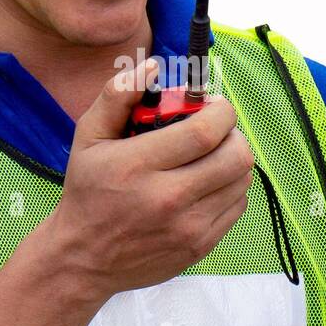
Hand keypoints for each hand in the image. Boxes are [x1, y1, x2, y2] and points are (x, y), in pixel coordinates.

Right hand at [45, 59, 254, 300]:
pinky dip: (228, 188)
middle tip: (214, 130)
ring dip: (231, 159)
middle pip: (235, 156)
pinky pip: (237, 205)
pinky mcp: (200, 246)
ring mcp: (188, 228)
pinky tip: (204, 184)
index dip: (220, 110)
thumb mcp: (88, 136)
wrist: (83, 258)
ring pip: (241, 180)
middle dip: (232, 133)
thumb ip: (118, 95)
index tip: (212, 105)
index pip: (206, 130)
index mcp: (138, 166)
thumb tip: (154, 67)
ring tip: (207, 156)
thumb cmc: (88, 191)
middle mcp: (167, 199)